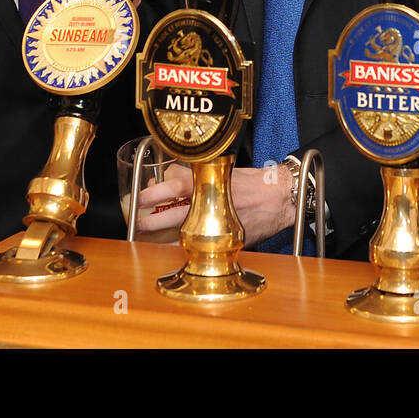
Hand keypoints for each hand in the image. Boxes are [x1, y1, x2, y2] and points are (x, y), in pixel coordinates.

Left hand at [135, 162, 293, 246]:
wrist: (280, 197)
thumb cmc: (253, 182)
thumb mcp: (224, 169)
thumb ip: (197, 173)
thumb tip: (167, 177)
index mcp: (213, 178)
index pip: (178, 181)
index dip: (157, 189)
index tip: (142, 194)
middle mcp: (214, 197)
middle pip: (177, 205)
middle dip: (154, 212)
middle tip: (138, 217)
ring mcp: (220, 218)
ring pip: (184, 226)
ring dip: (163, 232)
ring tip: (145, 234)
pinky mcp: (227, 235)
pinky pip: (199, 242)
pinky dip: (182, 245)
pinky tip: (169, 248)